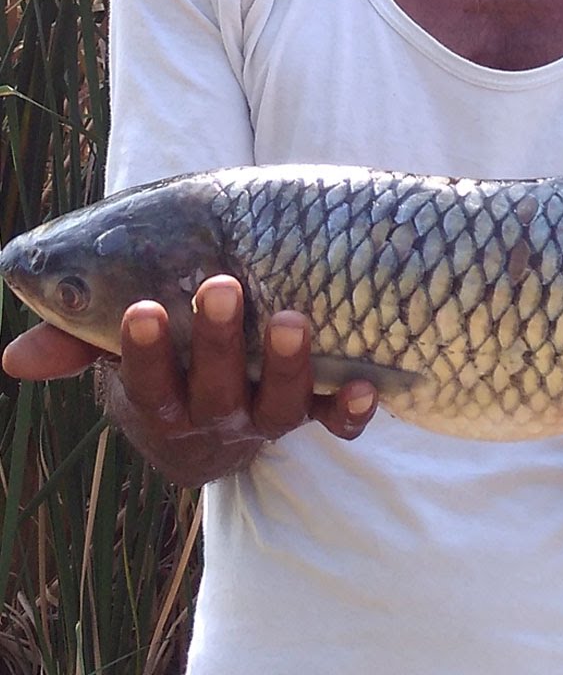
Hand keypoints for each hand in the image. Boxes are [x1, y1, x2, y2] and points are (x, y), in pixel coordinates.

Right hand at [2, 276, 377, 486]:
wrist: (207, 432)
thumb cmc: (161, 365)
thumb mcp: (117, 354)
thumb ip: (76, 346)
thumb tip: (15, 359)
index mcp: (163, 402)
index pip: (147, 383)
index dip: (142, 352)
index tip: (143, 309)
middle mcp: (216, 416)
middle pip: (216, 390)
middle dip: (217, 342)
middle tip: (220, 287)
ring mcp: (267, 418)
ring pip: (278, 406)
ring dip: (287, 366)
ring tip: (290, 318)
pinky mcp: (312, 415)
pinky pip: (336, 423)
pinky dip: (353, 410)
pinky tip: (369, 384)